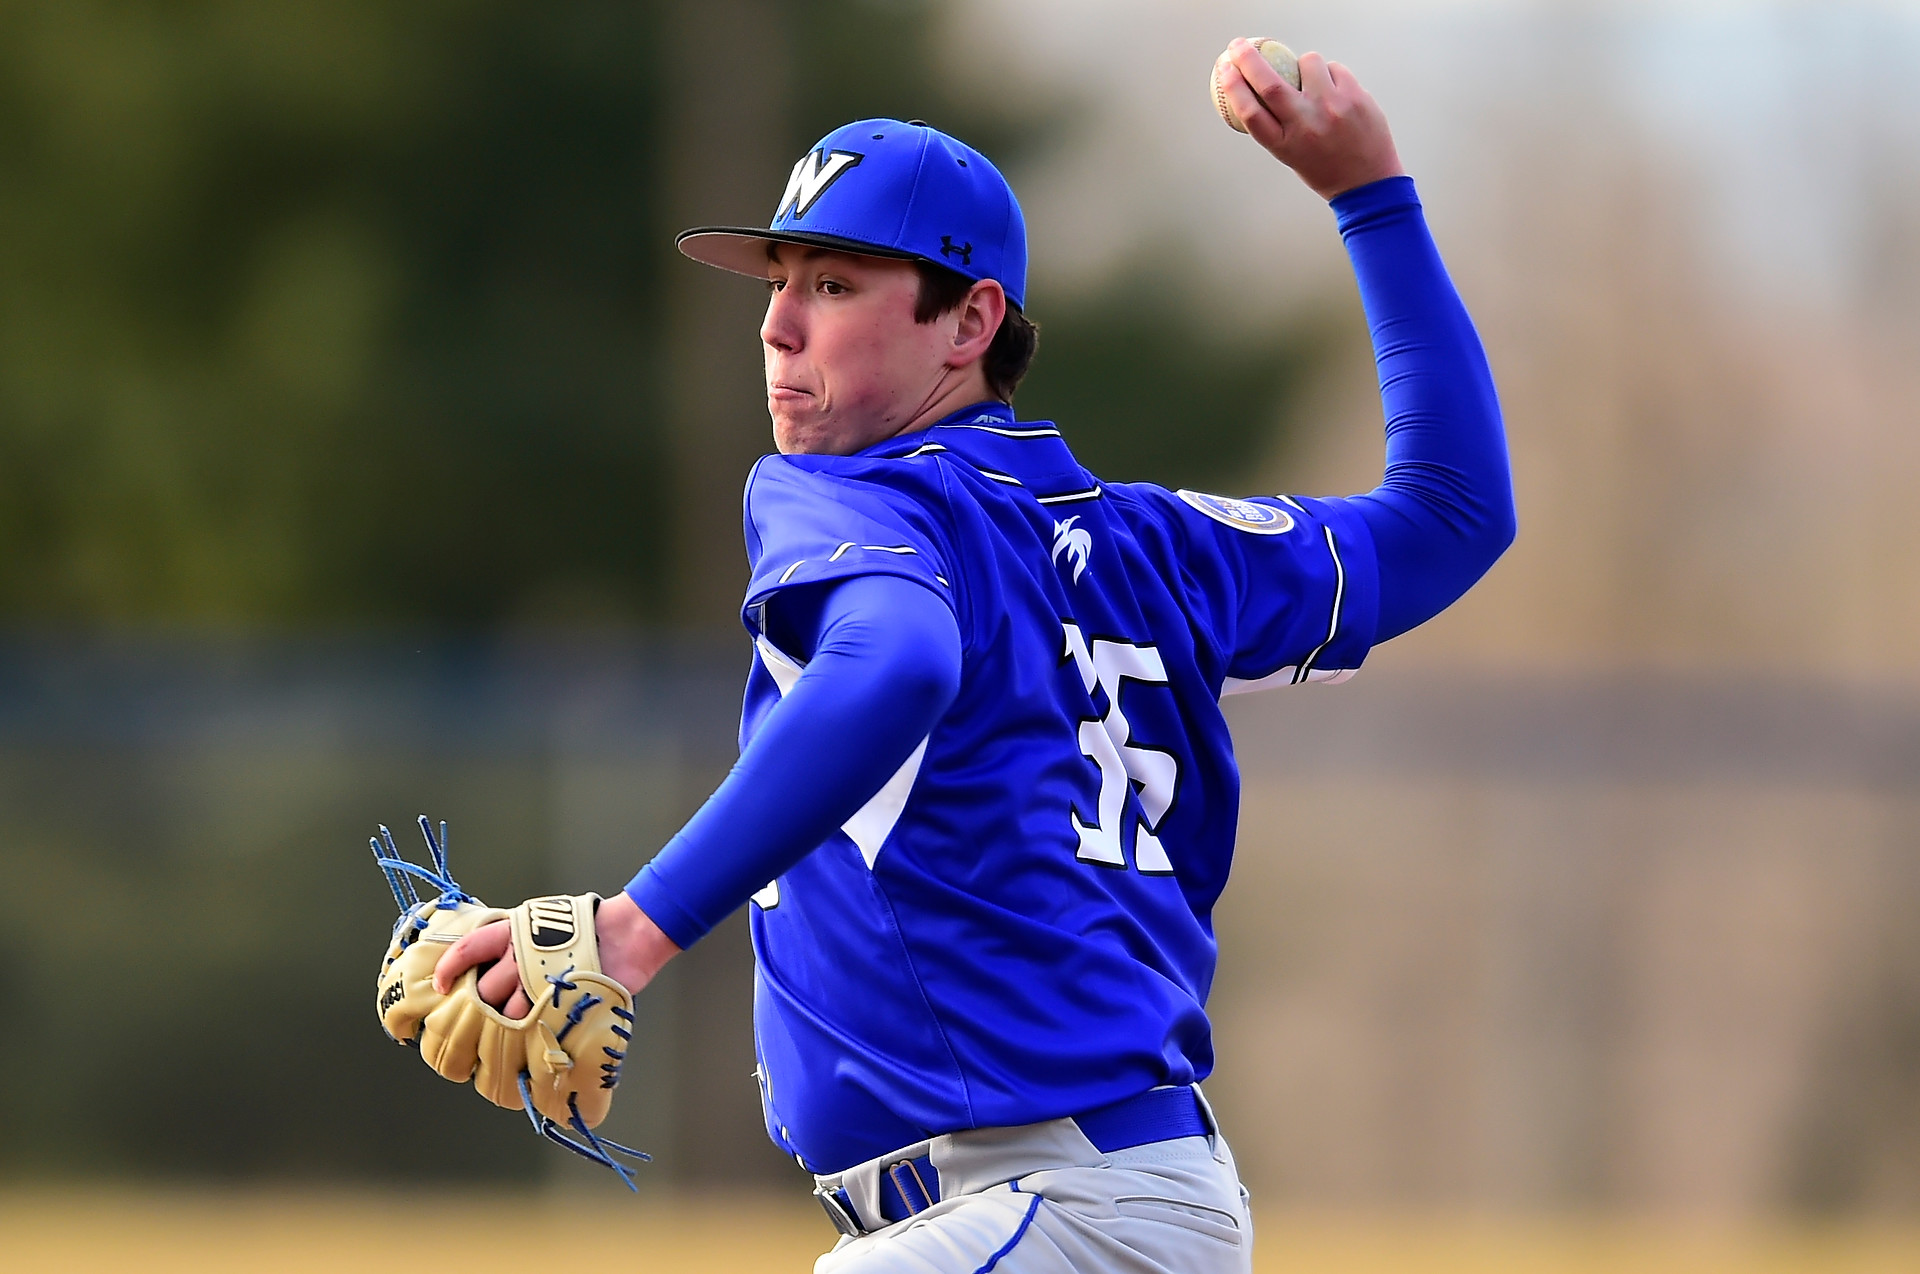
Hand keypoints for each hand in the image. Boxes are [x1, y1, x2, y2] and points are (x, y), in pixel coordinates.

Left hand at [434, 891, 680, 1019]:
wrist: (626, 935)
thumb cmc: (588, 926)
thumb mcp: (544, 921)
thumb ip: (517, 939)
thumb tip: (493, 960)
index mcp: (512, 932)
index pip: (468, 949)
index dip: (450, 969)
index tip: (439, 987)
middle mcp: (519, 956)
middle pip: (484, 992)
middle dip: (481, 1009)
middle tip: (478, 1024)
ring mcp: (537, 981)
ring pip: (508, 1014)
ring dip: (507, 1028)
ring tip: (507, 1039)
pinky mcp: (557, 1001)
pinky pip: (534, 1028)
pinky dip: (531, 1038)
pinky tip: (531, 1044)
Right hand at [1216, 41, 1405, 200]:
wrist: (1369, 182)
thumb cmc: (1326, 169)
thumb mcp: (1291, 154)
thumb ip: (1277, 125)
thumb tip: (1258, 88)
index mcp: (1285, 145)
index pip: (1250, 112)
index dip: (1233, 87)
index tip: (1224, 69)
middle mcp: (1306, 125)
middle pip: (1270, 84)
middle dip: (1248, 59)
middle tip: (1239, 45)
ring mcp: (1332, 108)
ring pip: (1309, 62)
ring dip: (1305, 64)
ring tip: (1312, 82)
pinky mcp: (1355, 97)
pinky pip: (1335, 68)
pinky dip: (1330, 74)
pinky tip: (1335, 92)